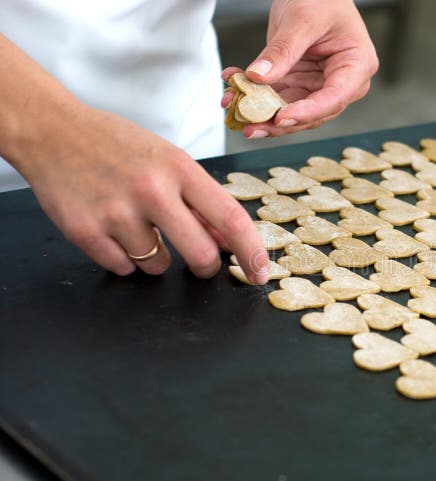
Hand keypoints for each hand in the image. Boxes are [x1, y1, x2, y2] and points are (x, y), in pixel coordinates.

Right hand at [0, 34, 268, 283]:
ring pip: (158, 267)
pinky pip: (123, 268)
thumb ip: (200, 200)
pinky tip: (114, 229)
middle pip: (201, 255)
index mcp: (179, 168)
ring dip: (157, 258)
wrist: (52, 132)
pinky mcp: (85, 232)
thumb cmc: (118, 146)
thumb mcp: (168, 159)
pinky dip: (125, 258)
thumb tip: (229, 242)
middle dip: (206, 266)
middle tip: (200, 262)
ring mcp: (116, 213)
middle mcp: (151, 190)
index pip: (230, 217)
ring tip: (139, 226)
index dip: (251, 251)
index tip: (260, 272)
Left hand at [221, 0, 378, 137]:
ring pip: (291, 109)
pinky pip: (277, 96)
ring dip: (261, 112)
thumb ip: (282, 51)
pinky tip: (232, 89)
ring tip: (233, 107)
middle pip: (312, 113)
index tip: (280, 117)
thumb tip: (258, 77)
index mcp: (357, 66)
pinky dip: (255, 95)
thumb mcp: (301, 20)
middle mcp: (342, 82)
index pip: (334, 98)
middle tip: (249, 126)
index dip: (307, 112)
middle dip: (278, 120)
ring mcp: (320, 85)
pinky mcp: (300, 83)